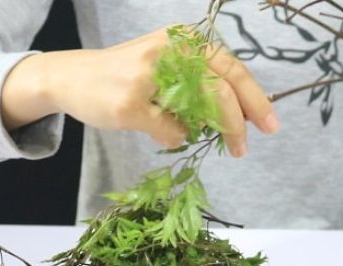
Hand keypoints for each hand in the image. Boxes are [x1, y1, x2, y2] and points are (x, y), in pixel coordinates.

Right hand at [1, 28, 278, 156]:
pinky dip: (170, 136)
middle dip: (238, 123)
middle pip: (221, 88)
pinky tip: (158, 130)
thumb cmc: (128, 75)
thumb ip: (202, 85)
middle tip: (244, 148)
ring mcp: (149, 76)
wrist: (72, 77)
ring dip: (205, 131)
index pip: (231, 68)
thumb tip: (239, 118)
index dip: (255, 98)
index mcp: (184, 41)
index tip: (270, 125)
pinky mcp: (131, 103)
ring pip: (198, 112)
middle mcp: (170, 51)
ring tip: (200, 137)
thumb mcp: (170, 69)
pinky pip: (169, 131)